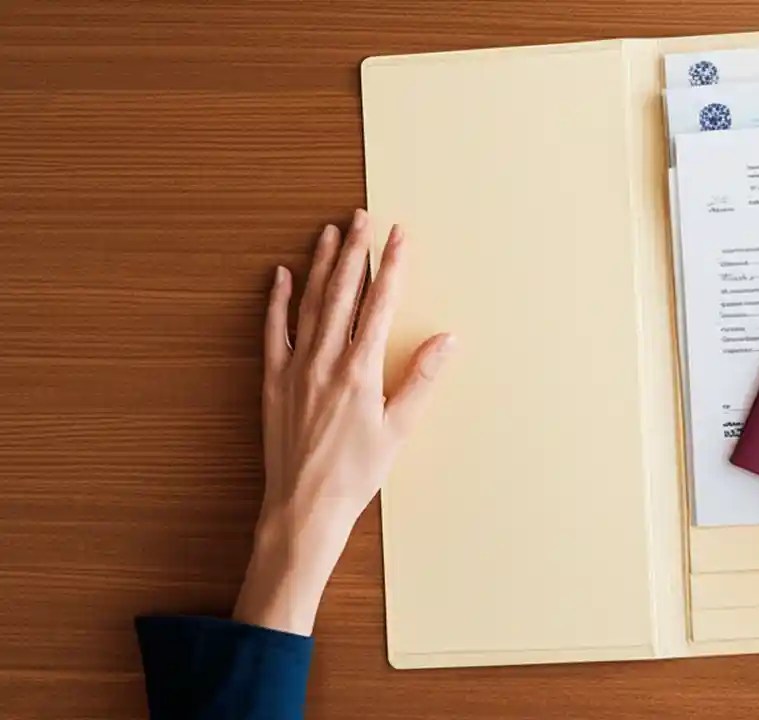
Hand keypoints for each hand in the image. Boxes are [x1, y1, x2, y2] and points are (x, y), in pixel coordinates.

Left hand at [233, 209, 452, 635]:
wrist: (304, 507)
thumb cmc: (356, 474)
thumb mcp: (399, 430)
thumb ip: (420, 380)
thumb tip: (446, 340)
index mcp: (360, 370)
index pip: (379, 304)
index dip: (392, 266)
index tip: (400, 235)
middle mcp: (325, 360)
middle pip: (342, 293)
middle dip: (355, 251)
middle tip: (362, 217)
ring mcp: (296, 368)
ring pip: (309, 304)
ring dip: (320, 265)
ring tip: (329, 233)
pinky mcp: (273, 382)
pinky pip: (274, 331)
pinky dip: (278, 302)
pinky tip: (282, 276)